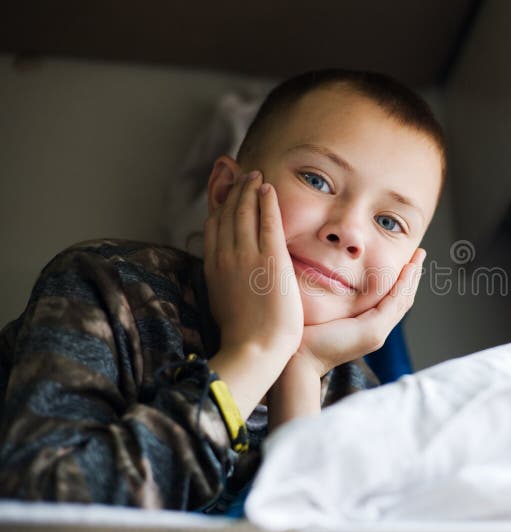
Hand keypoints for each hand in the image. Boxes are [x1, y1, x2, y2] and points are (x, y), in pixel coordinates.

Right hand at [203, 170, 303, 362]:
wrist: (254, 348)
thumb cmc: (244, 335)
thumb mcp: (222, 303)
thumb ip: (223, 282)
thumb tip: (224, 278)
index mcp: (213, 267)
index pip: (213, 226)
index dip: (220, 205)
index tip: (227, 193)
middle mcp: (225, 256)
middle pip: (226, 212)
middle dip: (234, 190)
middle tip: (243, 175)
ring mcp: (246, 255)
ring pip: (244, 211)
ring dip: (249, 189)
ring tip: (255, 176)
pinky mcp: (270, 257)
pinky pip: (267, 220)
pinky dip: (266, 201)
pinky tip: (268, 188)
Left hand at [293, 248, 425, 376]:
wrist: (299, 358)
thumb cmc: (305, 334)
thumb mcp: (325, 310)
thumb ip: (335, 297)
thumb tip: (332, 273)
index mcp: (367, 327)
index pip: (392, 301)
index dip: (402, 281)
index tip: (407, 260)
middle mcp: (377, 331)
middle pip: (403, 300)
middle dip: (413, 275)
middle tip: (420, 253)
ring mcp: (377, 332)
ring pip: (403, 300)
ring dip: (413, 276)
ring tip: (419, 256)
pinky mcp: (373, 331)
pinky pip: (394, 303)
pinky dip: (403, 284)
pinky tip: (408, 269)